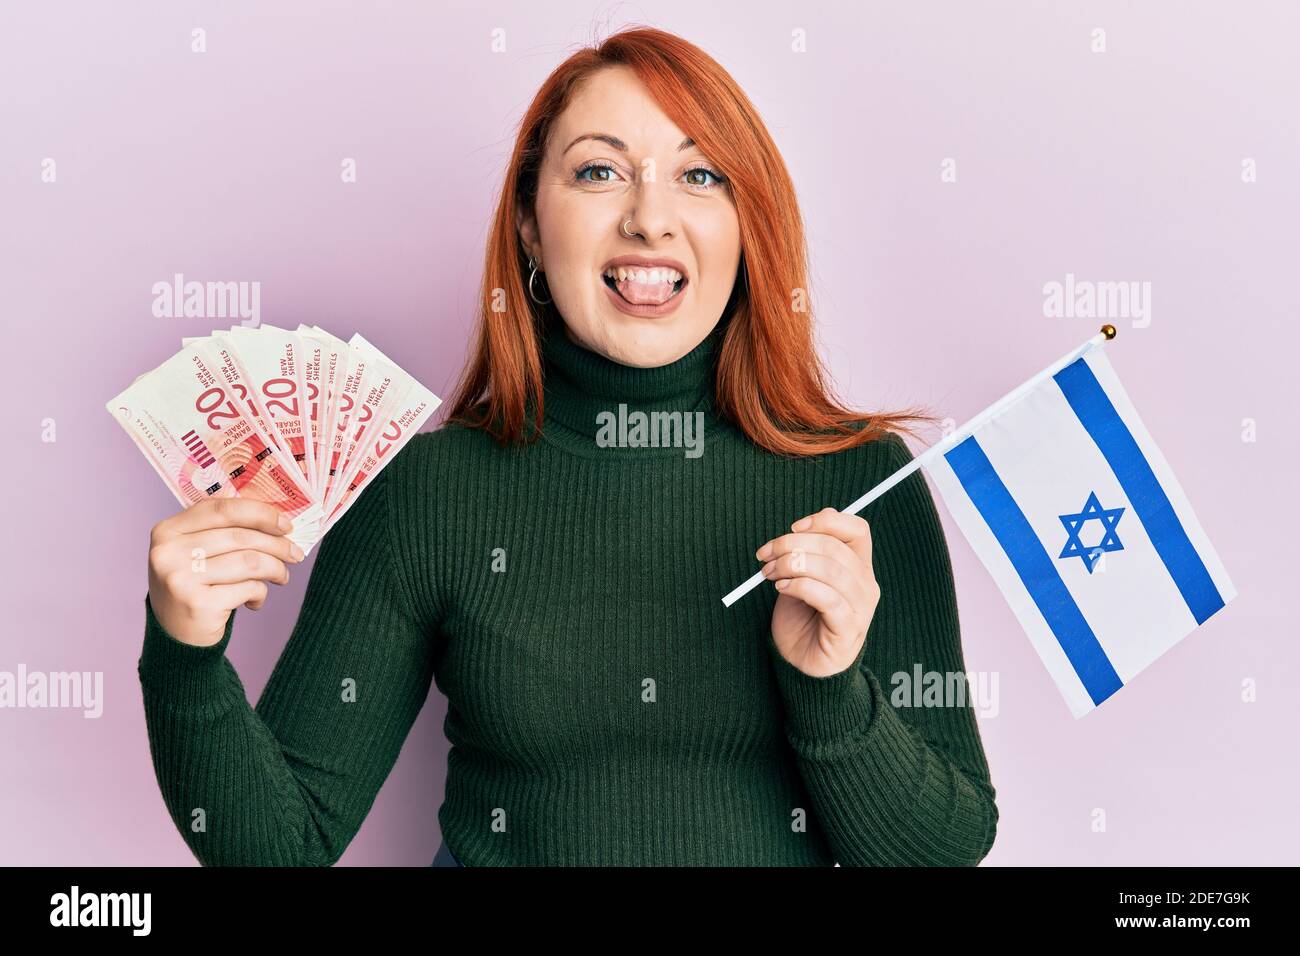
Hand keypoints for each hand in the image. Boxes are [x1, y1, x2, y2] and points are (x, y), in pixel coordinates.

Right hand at [147, 498, 304, 646]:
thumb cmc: (196, 588)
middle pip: (240, 536)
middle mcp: (167, 552)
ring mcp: (180, 579)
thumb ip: (224, 531)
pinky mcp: (198, 604)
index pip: (222, 509)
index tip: (286, 524)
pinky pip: (249, 588)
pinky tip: (255, 600)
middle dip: (277, 545)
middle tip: (295, 554)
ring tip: (281, 577)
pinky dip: (260, 593)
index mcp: (167, 531)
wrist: (176, 638)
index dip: (260, 513)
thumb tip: (277, 518)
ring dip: (275, 569)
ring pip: (249, 561)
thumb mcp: (196, 554)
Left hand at [759, 507, 880, 677]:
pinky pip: (828, 598)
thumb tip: (801, 528)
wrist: (801, 662)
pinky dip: (801, 587)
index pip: (857, 529)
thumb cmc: (803, 617)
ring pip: (832, 570)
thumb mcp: (802, 577)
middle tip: (766, 555)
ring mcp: (861, 608)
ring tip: (770, 573)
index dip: (826, 521)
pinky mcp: (848, 629)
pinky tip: (783, 589)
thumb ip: (808, 553)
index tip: (794, 527)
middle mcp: (866, 584)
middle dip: (793, 545)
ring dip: (792, 565)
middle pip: (835, 547)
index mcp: (858, 566)